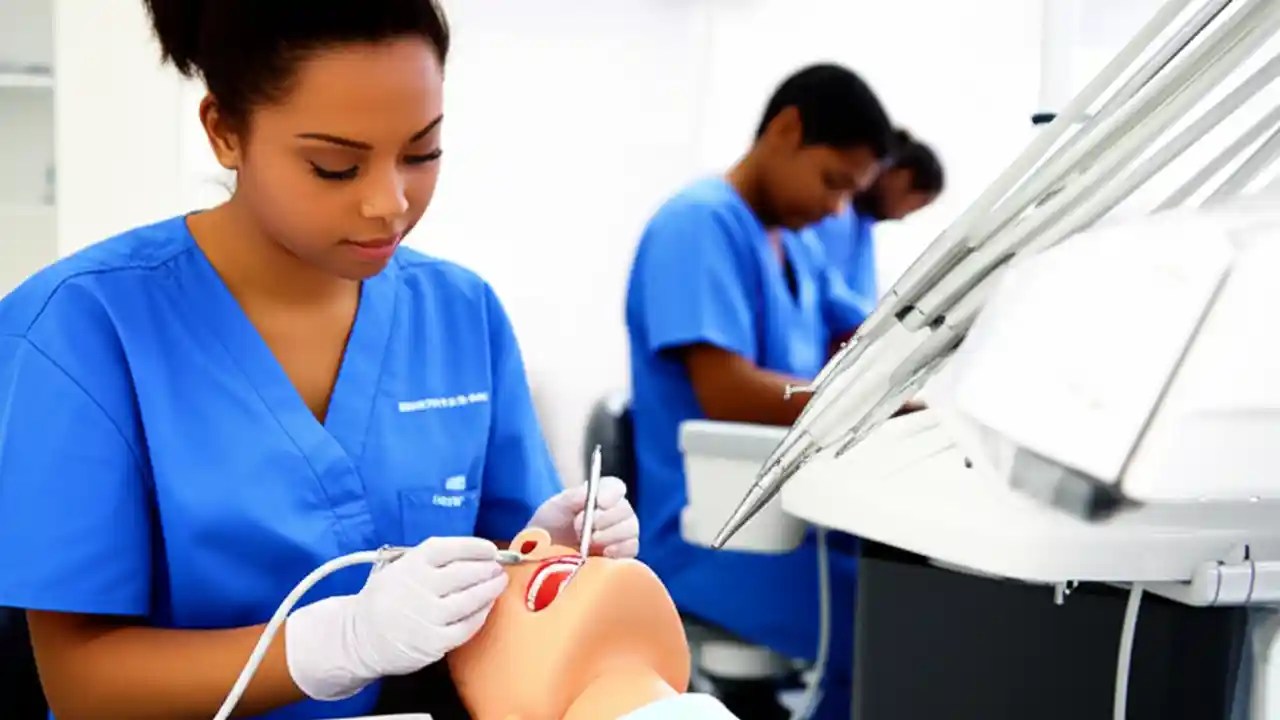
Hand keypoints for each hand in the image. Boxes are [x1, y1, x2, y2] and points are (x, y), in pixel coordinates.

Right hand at [285, 536, 507, 700]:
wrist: (358, 637)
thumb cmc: (386, 599)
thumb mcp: (398, 569)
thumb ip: (431, 562)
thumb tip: (475, 556)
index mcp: (410, 565)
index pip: (449, 548)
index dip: (474, 546)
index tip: (490, 549)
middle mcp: (419, 588)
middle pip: (465, 573)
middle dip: (488, 569)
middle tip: (499, 568)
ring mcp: (427, 616)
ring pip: (470, 600)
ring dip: (490, 590)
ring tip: (499, 584)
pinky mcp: (434, 641)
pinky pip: (467, 626)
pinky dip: (481, 615)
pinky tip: (485, 607)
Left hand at [526, 476, 639, 558]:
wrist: (544, 559)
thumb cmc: (549, 529)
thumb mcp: (554, 509)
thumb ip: (571, 498)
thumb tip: (588, 492)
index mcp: (600, 496)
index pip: (616, 488)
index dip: (611, 493)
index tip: (599, 502)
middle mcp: (615, 514)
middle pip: (625, 510)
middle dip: (605, 518)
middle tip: (580, 527)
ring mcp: (621, 536)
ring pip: (631, 529)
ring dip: (610, 535)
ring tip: (587, 543)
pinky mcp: (624, 556)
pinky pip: (631, 550)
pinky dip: (619, 550)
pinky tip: (603, 554)